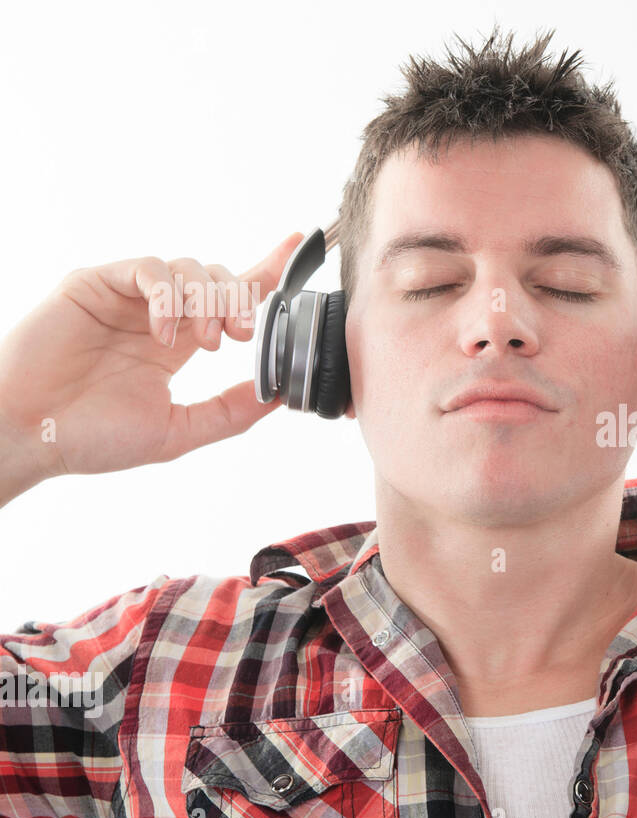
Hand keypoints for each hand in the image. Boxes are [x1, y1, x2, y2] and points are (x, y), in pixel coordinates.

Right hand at [0, 234, 302, 485]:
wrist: (30, 436)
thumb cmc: (92, 437)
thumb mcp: (179, 430)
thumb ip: (232, 410)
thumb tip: (280, 392)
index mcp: (179, 342)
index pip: (231, 297)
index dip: (264, 270)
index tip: (294, 248)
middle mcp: (157, 313)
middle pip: (218, 278)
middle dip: (240, 302)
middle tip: (241, 338)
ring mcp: (126, 296)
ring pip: (189, 268)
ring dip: (208, 302)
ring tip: (203, 344)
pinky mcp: (95, 284)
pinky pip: (148, 268)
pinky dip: (169, 295)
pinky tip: (165, 333)